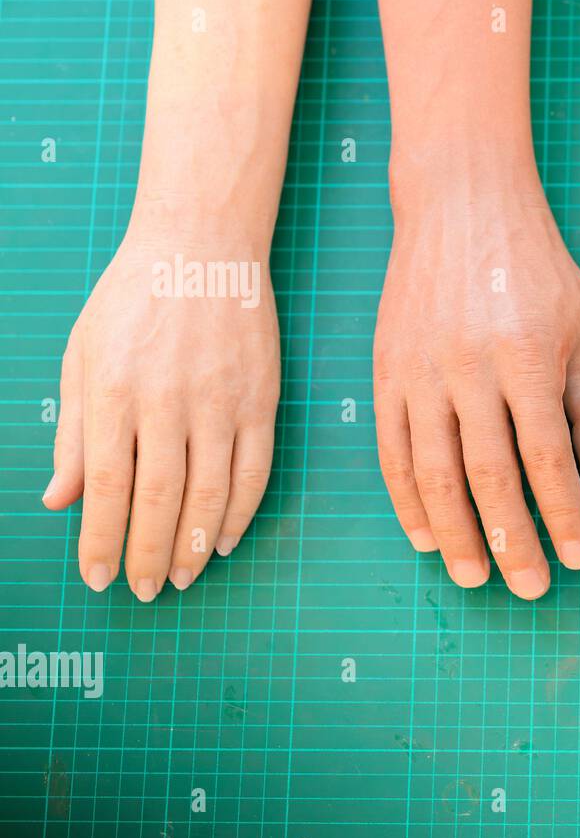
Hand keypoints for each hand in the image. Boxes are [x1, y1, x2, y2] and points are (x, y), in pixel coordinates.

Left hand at [43, 227, 279, 599]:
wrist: (203, 247)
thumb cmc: (133, 298)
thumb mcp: (82, 355)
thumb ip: (73, 432)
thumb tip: (59, 500)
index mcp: (114, 390)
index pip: (107, 485)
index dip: (101, 539)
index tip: (97, 578)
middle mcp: (168, 401)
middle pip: (158, 499)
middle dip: (146, 554)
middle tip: (141, 590)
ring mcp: (221, 402)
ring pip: (211, 493)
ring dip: (193, 544)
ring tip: (180, 578)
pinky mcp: (262, 401)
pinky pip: (254, 471)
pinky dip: (241, 513)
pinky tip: (223, 540)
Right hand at [374, 184, 579, 599]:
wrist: (461, 202)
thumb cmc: (537, 264)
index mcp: (524, 358)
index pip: (546, 458)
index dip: (564, 515)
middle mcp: (466, 370)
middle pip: (487, 478)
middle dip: (512, 541)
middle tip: (531, 588)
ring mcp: (418, 373)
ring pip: (433, 473)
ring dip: (456, 534)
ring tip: (477, 578)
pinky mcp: (386, 372)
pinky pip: (392, 450)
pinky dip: (407, 500)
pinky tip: (427, 536)